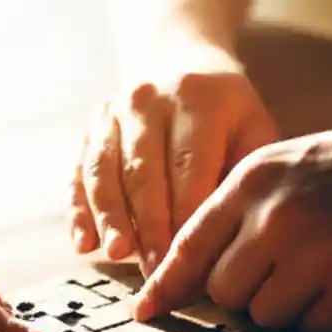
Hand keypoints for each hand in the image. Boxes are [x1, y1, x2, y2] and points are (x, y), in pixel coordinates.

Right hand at [71, 36, 278, 273]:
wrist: (178, 60)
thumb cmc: (227, 113)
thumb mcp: (252, 129)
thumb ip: (243, 176)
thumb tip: (231, 240)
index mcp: (197, 101)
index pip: (189, 167)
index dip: (186, 217)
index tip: (191, 259)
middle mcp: (147, 101)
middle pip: (144, 173)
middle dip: (150, 227)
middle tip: (158, 271)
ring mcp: (112, 113)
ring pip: (105, 173)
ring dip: (111, 219)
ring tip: (119, 255)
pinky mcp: (90, 129)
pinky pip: (79, 174)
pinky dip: (79, 211)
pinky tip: (84, 244)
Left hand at [134, 109, 331, 331]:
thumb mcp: (293, 164)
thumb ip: (241, 211)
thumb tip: (191, 276)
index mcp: (255, 181)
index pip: (189, 247)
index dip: (165, 287)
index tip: (145, 313)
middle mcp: (279, 217)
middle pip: (225, 294)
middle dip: (248, 294)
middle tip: (289, 269)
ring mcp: (320, 256)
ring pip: (266, 318)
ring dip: (290, 308)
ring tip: (329, 268)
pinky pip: (314, 331)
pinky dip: (329, 317)